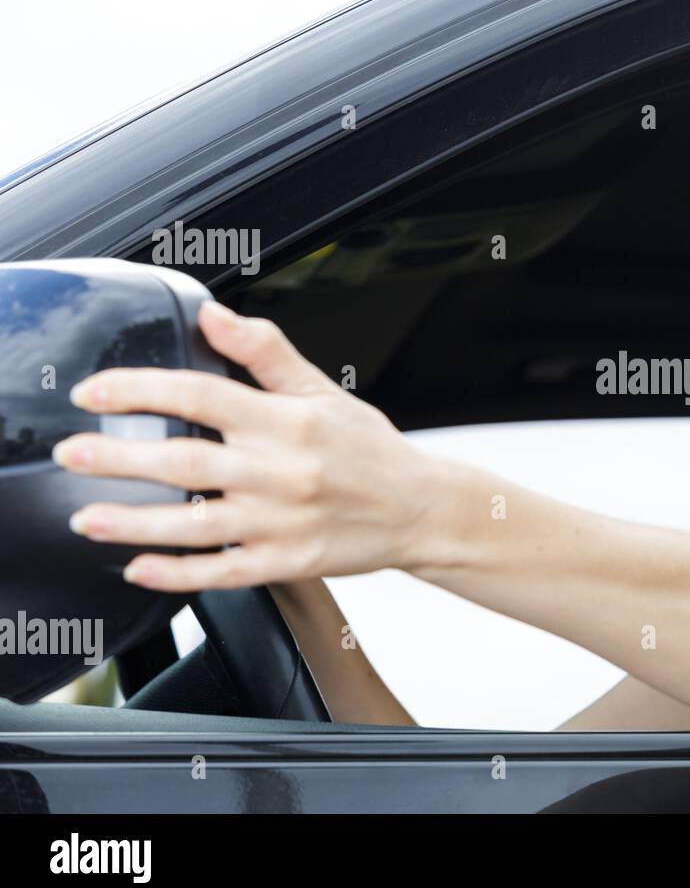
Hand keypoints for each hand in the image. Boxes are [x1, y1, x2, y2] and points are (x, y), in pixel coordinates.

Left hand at [53, 300, 444, 591]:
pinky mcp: (287, 563)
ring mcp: (282, 523)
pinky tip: (138, 568)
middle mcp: (281, 472)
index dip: (140, 390)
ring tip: (87, 516)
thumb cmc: (368, 448)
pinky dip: (177, 573)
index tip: (93, 393)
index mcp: (286, 421)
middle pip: (186, 462)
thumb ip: (264, 353)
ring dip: (133, 522)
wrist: (420, 509)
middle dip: (120, 457)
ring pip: (195, 524)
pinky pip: (222, 572)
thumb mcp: (322, 389)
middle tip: (71, 452)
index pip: (201, 395)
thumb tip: (211, 314)